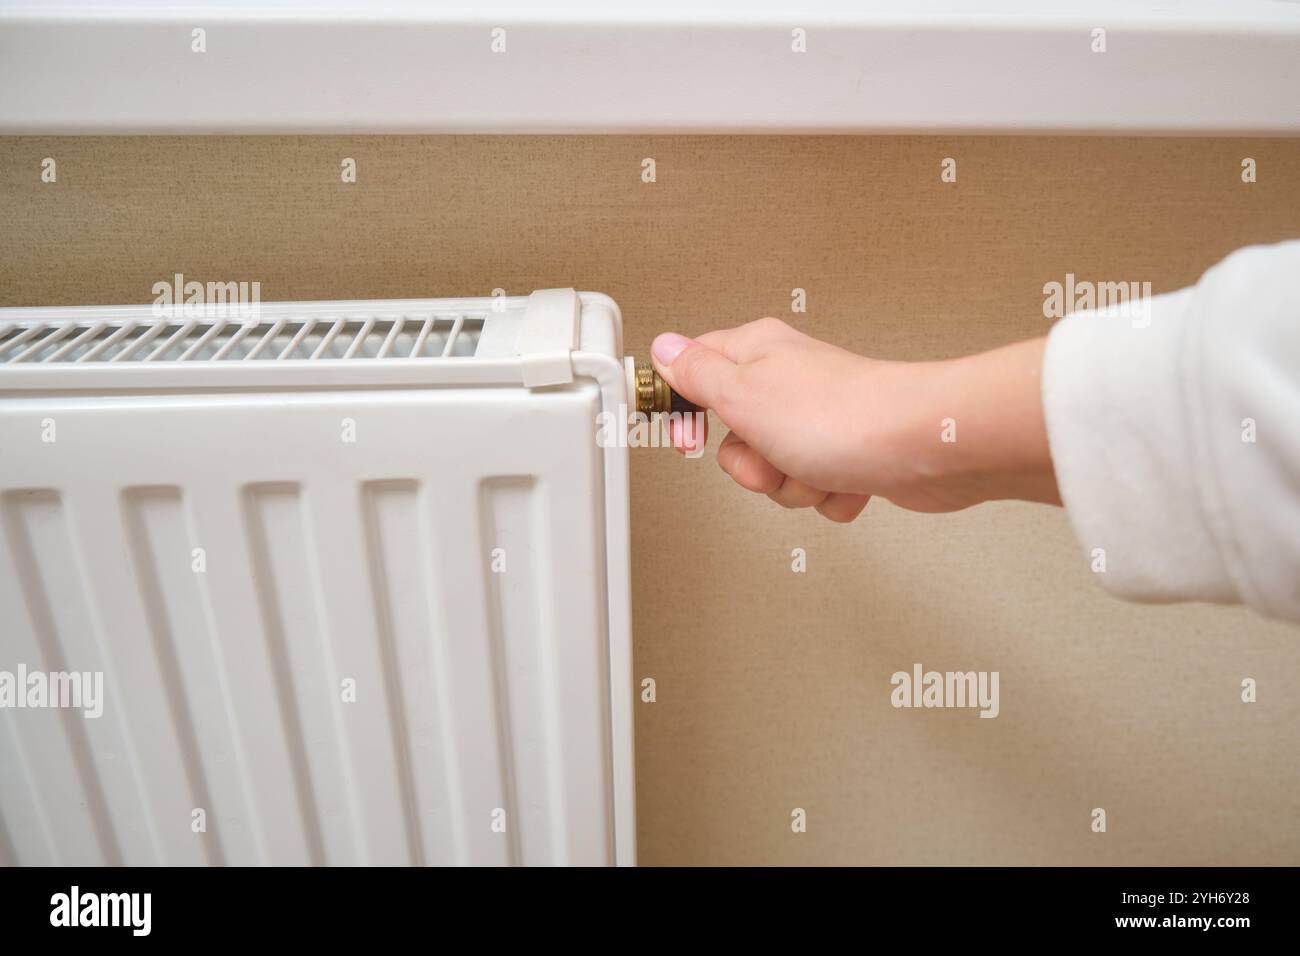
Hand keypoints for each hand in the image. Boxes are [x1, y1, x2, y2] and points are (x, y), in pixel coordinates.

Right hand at [650, 318, 1059, 520]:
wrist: (922, 447)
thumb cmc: (842, 416)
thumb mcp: (741, 392)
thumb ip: (695, 373)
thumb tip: (664, 348)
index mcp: (756, 353)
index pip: (695, 372)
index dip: (687, 412)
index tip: (689, 437)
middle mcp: (788, 383)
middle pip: (735, 441)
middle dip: (752, 466)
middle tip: (772, 453)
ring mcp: (820, 422)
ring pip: (775, 474)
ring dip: (792, 486)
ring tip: (818, 467)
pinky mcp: (850, 456)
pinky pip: (816, 492)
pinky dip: (829, 497)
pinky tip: (847, 481)